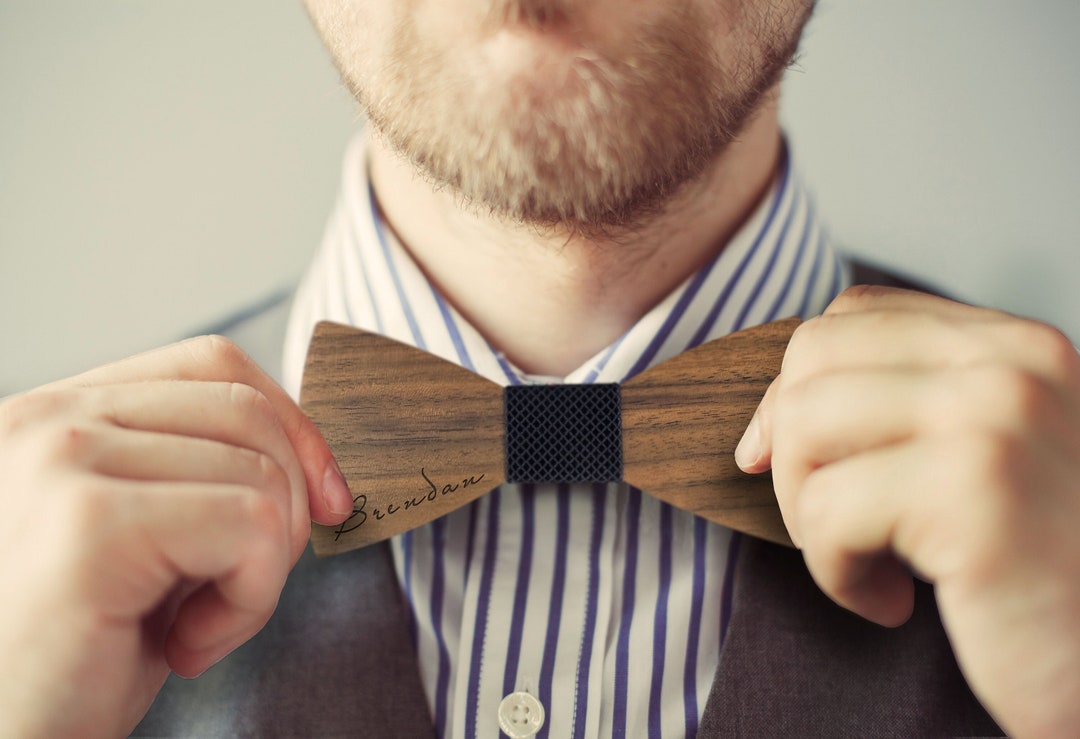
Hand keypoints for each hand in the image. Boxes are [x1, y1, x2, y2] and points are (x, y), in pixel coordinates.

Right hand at [0, 336, 352, 736]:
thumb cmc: (77, 658)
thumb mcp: (150, 540)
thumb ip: (203, 476)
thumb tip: (318, 462)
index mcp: (61, 413)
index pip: (214, 364)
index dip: (291, 425)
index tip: (325, 497)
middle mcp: (50, 420)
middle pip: (249, 412)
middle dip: (286, 507)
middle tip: (237, 588)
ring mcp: (65, 462)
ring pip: (262, 474)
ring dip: (261, 571)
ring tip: (195, 625)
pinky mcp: (92, 524)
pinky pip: (249, 527)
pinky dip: (249, 600)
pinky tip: (187, 646)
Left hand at [736, 285, 1079, 736]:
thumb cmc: (1038, 577)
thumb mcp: (979, 464)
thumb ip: (903, 411)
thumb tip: (763, 425)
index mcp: (1016, 345)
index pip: (853, 314)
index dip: (793, 387)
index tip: (777, 457)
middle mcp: (1013, 362)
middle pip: (814, 357)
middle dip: (791, 451)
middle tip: (830, 526)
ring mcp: (996, 417)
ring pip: (804, 425)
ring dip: (807, 515)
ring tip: (866, 564)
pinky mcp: (975, 492)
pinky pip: (827, 511)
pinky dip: (836, 573)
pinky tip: (893, 605)